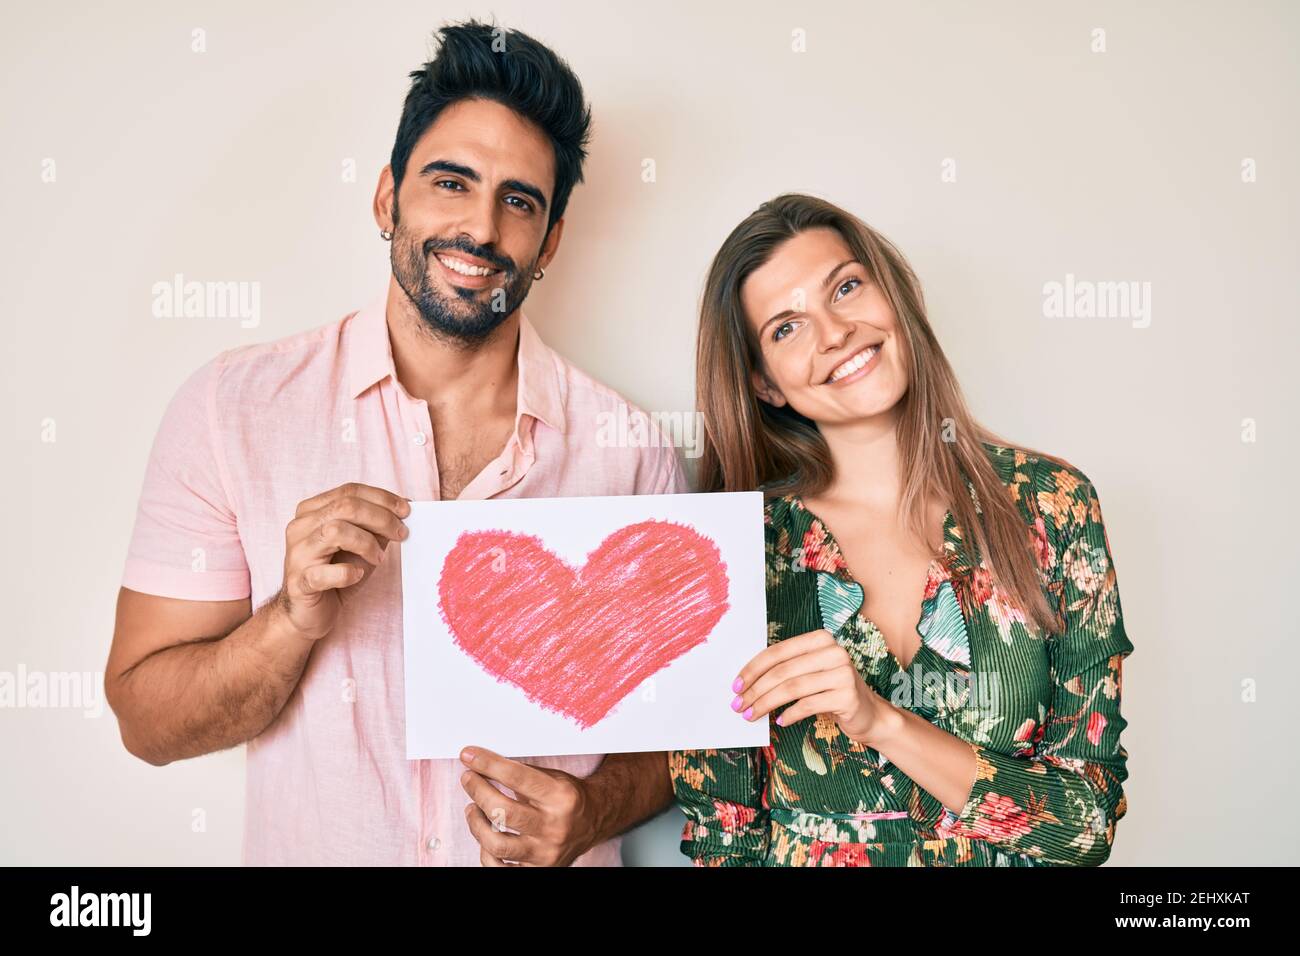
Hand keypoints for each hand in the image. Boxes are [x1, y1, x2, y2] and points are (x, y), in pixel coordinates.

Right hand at [274, 482, 410, 641]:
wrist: (309, 613)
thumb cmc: (337, 574)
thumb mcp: (362, 545)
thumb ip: (377, 525)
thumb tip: (404, 506)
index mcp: (312, 511)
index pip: (349, 491)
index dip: (382, 498)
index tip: (406, 510)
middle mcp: (300, 527)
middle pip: (345, 506)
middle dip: (381, 518)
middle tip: (401, 533)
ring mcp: (297, 554)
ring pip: (335, 531)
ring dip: (366, 543)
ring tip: (378, 558)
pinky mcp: (299, 582)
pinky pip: (325, 573)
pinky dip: (347, 574)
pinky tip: (356, 576)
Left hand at [459, 747, 597, 866]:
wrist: (593, 821)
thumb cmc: (568, 797)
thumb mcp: (553, 778)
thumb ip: (521, 774)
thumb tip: (482, 765)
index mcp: (561, 797)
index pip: (517, 777)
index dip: (488, 765)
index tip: (469, 756)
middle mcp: (554, 827)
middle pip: (503, 811)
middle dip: (478, 791)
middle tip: (469, 779)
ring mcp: (546, 852)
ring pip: (497, 844)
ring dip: (476, 824)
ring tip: (472, 809)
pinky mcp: (539, 869)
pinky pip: (500, 869)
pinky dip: (486, 854)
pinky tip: (485, 839)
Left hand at [732, 628, 889, 745]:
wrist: (869, 714)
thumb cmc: (831, 691)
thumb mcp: (809, 673)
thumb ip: (785, 669)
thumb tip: (745, 682)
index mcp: (820, 639)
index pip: (778, 651)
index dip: (753, 669)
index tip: (735, 686)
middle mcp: (833, 651)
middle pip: (782, 671)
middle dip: (755, 690)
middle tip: (739, 705)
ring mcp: (843, 673)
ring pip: (792, 688)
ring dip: (766, 704)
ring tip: (752, 715)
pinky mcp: (847, 696)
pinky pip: (808, 704)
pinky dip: (789, 714)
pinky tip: (780, 721)